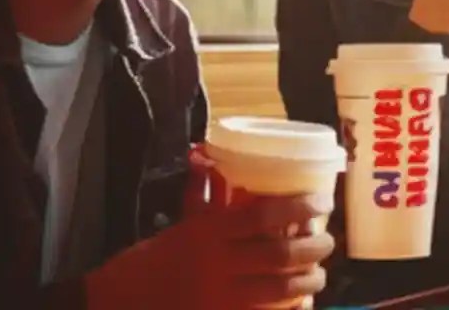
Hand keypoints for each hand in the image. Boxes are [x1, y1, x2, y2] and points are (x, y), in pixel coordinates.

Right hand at [85, 193, 335, 309]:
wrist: (119, 303)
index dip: (299, 207)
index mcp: (207, 234)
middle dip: (314, 248)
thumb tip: (206, 154)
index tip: (324, 202)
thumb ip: (203, 193)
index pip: (263, 216)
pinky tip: (301, 304)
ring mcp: (220, 300)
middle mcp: (216, 266)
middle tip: (328, 242)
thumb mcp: (181, 224)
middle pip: (280, 255)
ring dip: (308, 282)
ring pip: (280, 290)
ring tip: (318, 274)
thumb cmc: (154, 260)